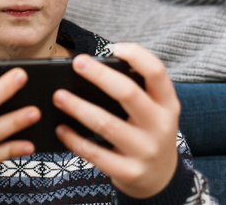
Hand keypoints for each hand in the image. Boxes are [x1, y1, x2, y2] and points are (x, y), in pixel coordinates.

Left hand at [53, 44, 180, 199]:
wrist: (160, 178)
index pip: (157, 72)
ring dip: (78, 107)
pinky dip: (74, 139)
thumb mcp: (154, 110)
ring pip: (106, 124)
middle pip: (128, 93)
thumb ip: (136, 89)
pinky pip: (95, 154)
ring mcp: (146, 150)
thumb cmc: (148, 131)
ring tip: (58, 96)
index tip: (114, 47)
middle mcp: (160, 126)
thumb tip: (92, 66)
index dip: (136, 55)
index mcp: (167, 103)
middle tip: (76, 62)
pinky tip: (61, 128)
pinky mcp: (129, 172)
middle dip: (99, 75)